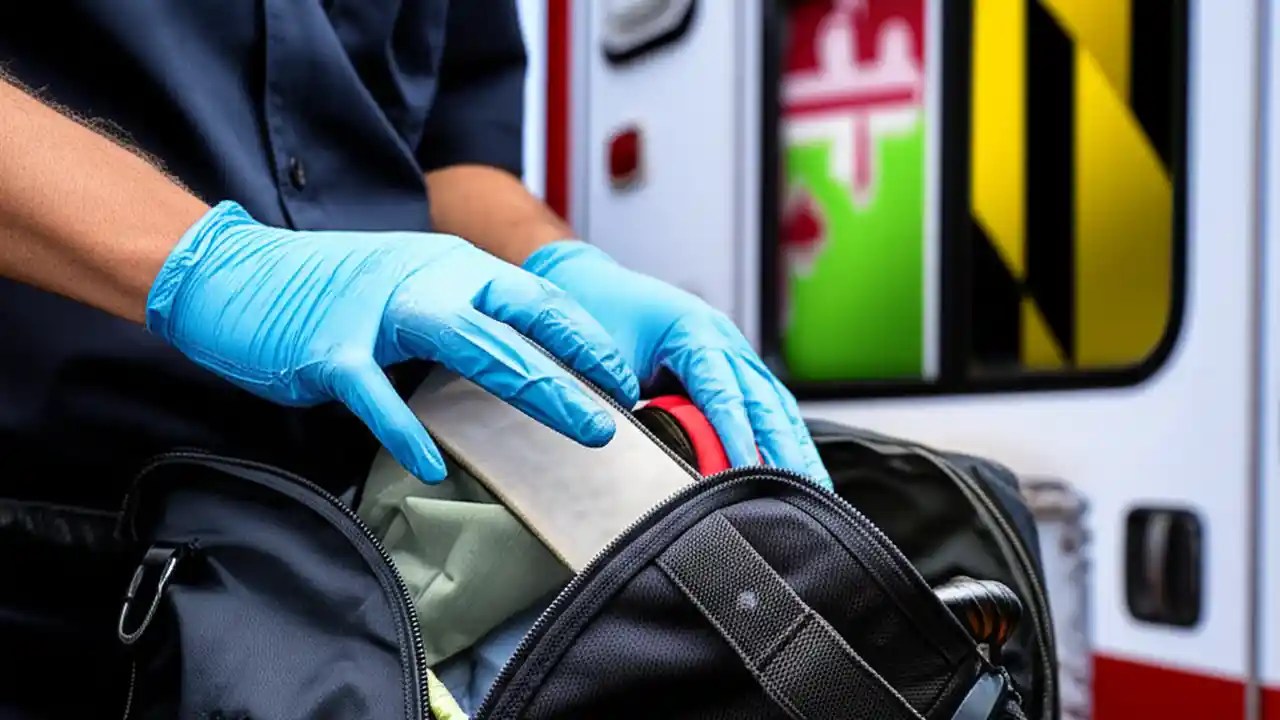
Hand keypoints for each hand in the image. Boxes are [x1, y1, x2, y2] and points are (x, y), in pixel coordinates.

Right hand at [147, 202, 639, 482]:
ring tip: (579, 428)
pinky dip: (407, 430)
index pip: (535, 298)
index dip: (584, 336)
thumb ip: (461, 312)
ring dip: (534, 387)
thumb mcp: (409, 283)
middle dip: (579, 369)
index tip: (623, 375)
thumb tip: (517, 357)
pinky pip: (378, 395)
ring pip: (473, 347)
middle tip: (621, 412)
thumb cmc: (327, 289)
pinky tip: (433, 464)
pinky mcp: (330, 350)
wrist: (235, 273)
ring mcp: (378, 313)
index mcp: (449, 265)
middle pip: (520, 324)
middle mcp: (425, 280)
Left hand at [523, 241, 830, 487]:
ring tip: (817, 488)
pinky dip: (781, 433)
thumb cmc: (595, 316)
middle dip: (787, 450)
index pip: (725, 394)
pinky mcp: (729, 363)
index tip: (746, 475)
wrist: (588, 283)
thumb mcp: (610, 363)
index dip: (737, 437)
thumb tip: (659, 457)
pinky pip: (764, 401)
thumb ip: (635, 407)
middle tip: (808, 493)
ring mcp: (731, 349)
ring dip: (795, 446)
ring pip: (774, 402)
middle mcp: (722, 338)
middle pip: (766, 400)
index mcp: (694, 332)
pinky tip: (796, 463)